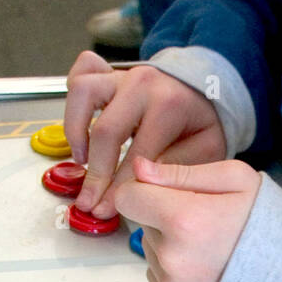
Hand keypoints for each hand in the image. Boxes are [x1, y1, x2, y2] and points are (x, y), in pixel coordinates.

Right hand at [64, 51, 226, 217]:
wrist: (205, 89)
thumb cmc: (203, 123)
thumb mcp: (207, 150)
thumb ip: (176, 168)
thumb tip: (142, 188)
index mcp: (169, 105)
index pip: (136, 154)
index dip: (117, 187)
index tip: (104, 209)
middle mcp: (142, 85)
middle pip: (105, 130)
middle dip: (94, 173)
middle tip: (88, 200)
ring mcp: (123, 75)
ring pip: (82, 92)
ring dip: (75, 130)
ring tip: (82, 159)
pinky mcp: (110, 72)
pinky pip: (81, 72)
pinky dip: (75, 98)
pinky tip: (80, 127)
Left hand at [115, 156, 261, 281]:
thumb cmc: (268, 223)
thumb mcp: (235, 179)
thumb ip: (181, 172)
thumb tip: (139, 168)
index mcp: (184, 219)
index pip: (128, 197)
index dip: (143, 191)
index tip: (163, 194)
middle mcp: (173, 259)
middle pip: (143, 226)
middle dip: (165, 220)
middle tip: (205, 225)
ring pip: (152, 254)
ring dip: (171, 248)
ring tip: (210, 249)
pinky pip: (160, 281)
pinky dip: (176, 275)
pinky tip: (207, 270)